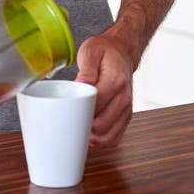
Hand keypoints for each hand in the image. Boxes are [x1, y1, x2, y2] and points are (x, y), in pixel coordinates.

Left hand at [75, 33, 132, 147]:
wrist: (122, 52)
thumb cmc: (105, 52)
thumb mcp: (91, 52)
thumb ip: (86, 71)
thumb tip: (79, 87)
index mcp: (115, 81)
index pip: (96, 106)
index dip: (79, 112)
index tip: (67, 112)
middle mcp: (123, 98)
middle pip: (101, 126)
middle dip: (82, 126)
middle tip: (69, 119)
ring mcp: (126, 110)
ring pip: (107, 137)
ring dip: (91, 137)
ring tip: (78, 127)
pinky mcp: (125, 117)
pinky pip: (113, 138)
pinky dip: (100, 140)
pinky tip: (90, 133)